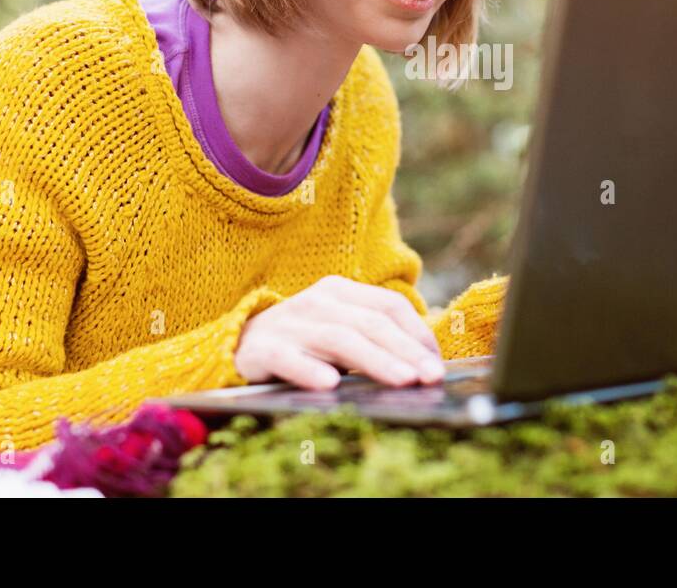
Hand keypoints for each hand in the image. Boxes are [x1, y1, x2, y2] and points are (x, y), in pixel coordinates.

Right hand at [234, 275, 445, 389]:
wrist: (239, 343)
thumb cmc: (304, 341)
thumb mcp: (340, 329)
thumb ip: (374, 338)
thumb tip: (424, 363)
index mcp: (341, 291)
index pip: (388, 306)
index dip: (417, 333)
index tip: (437, 361)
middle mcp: (318, 301)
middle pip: (370, 324)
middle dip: (406, 351)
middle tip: (431, 376)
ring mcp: (290, 323)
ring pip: (339, 339)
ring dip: (375, 360)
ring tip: (402, 380)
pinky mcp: (263, 349)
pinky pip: (288, 358)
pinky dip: (310, 370)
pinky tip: (331, 384)